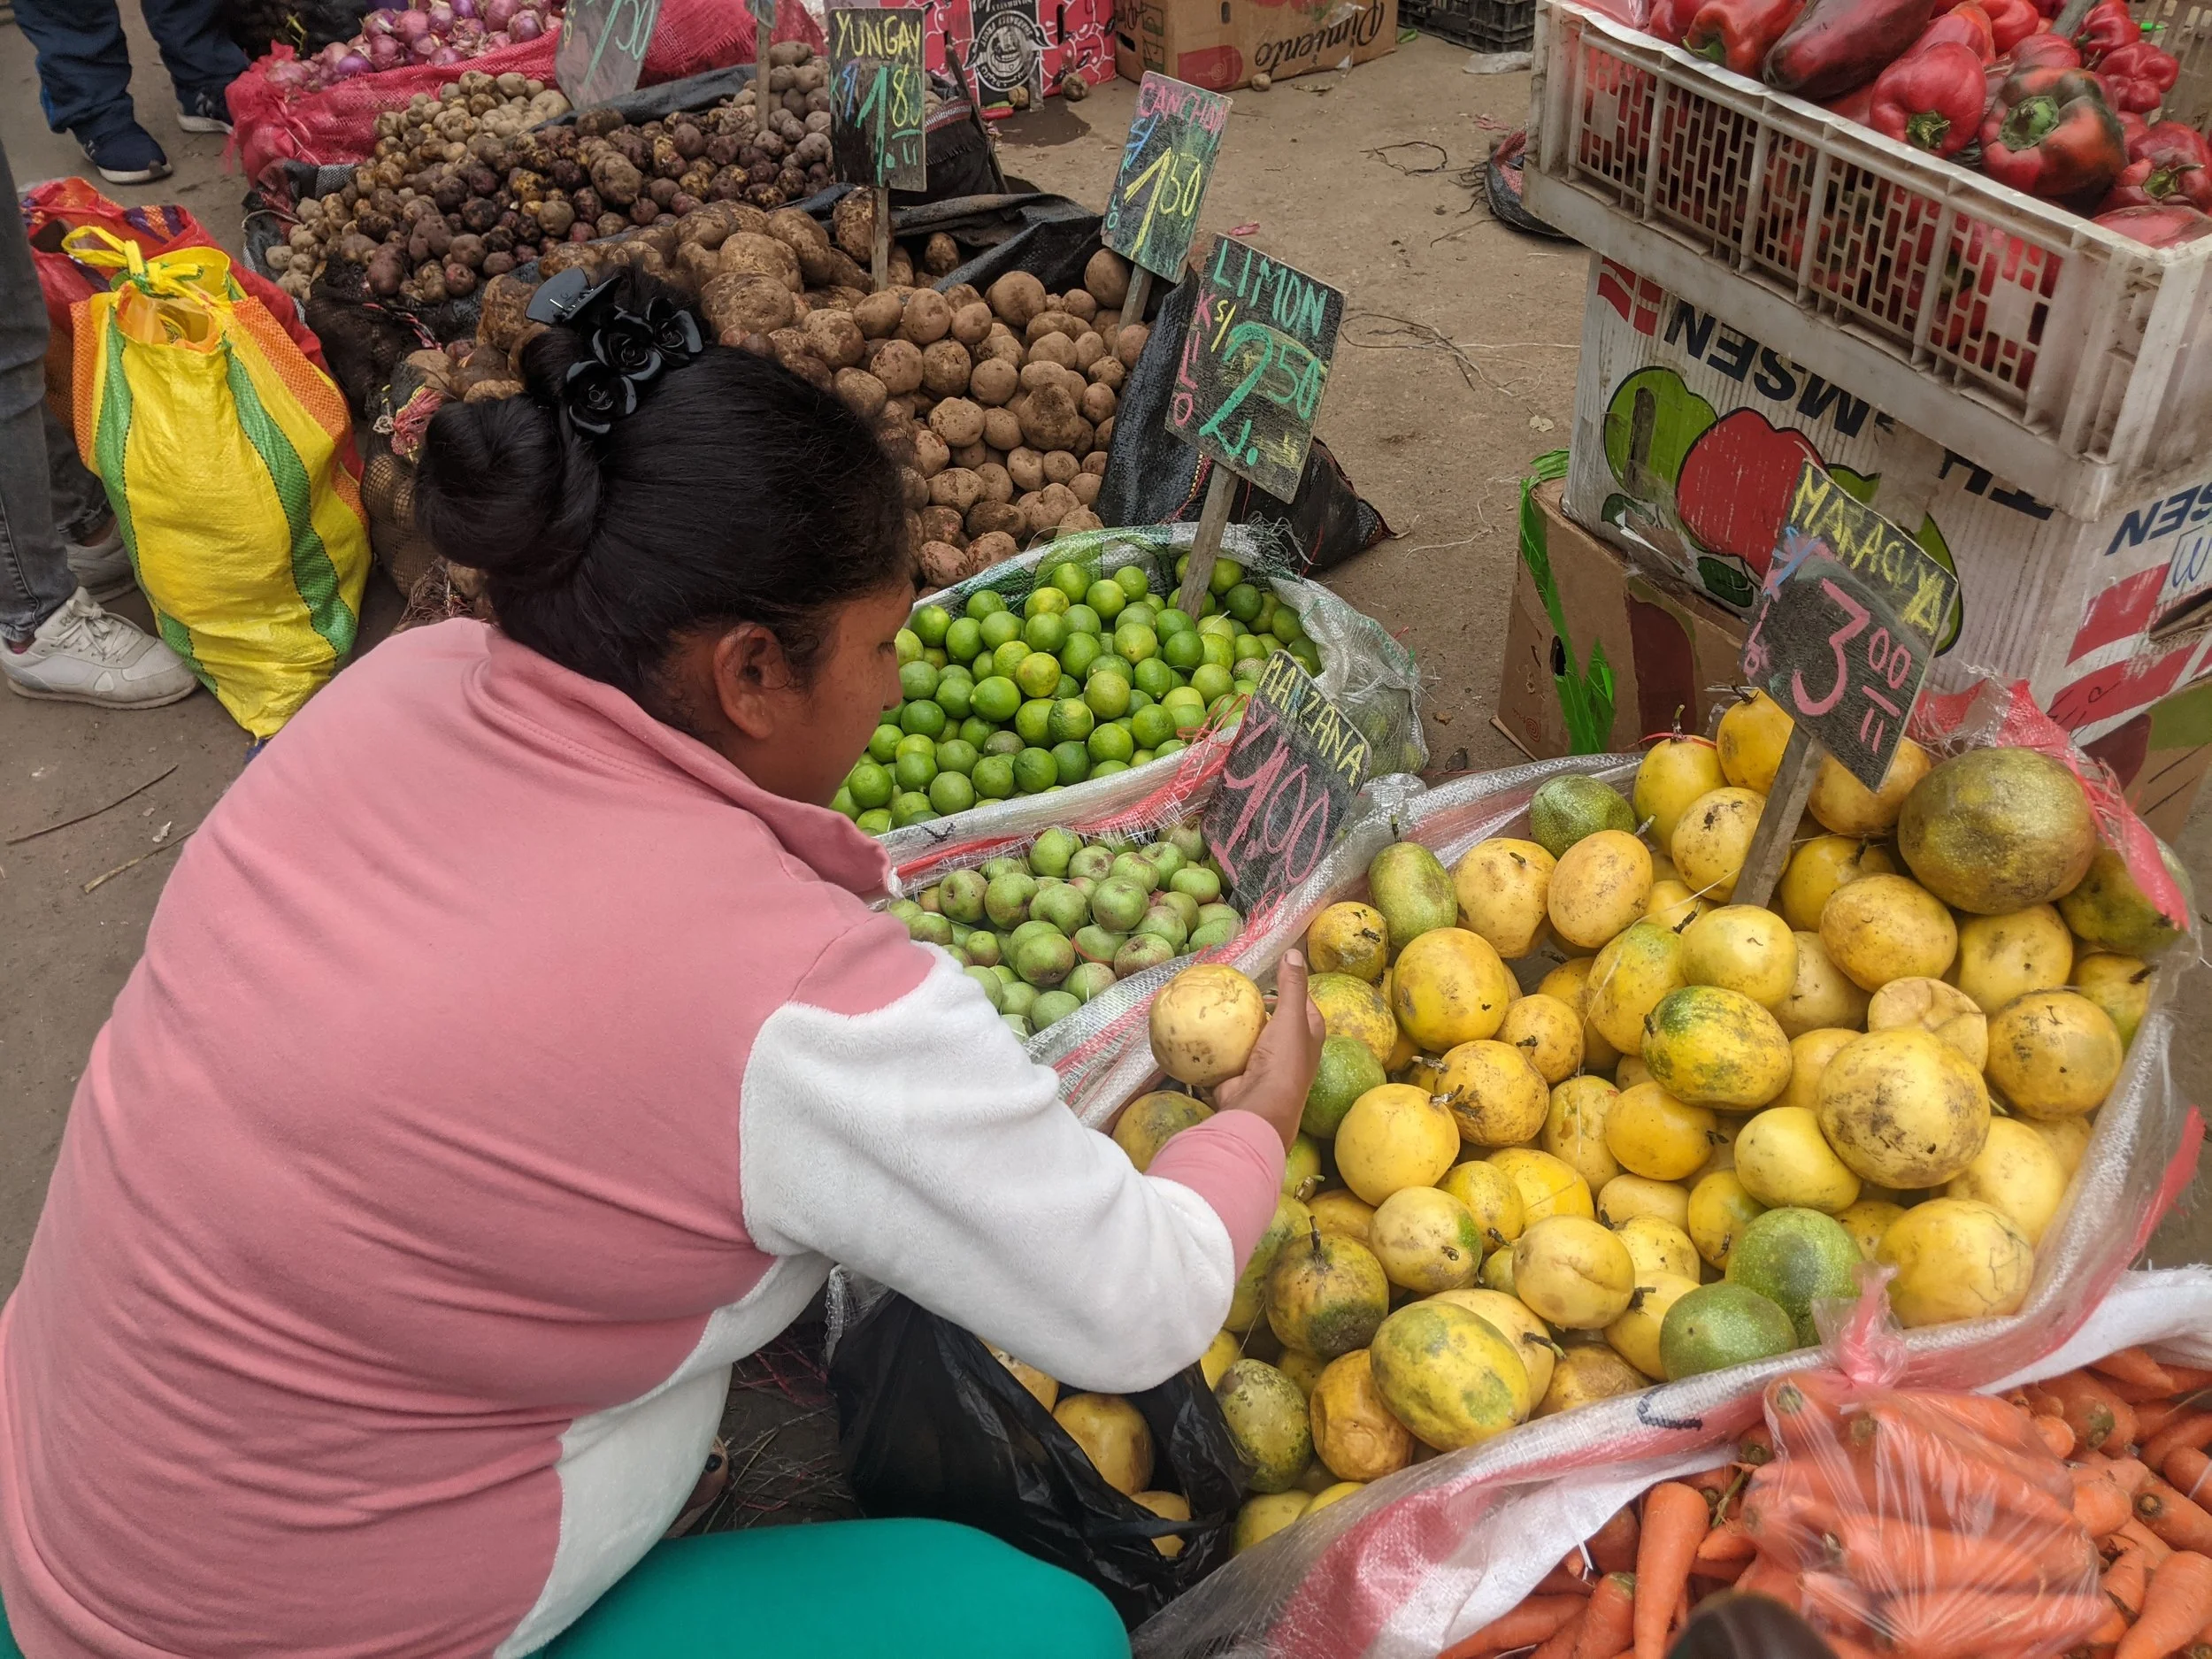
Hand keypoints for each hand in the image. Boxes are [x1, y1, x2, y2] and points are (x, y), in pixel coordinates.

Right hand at [1214, 951, 1326, 1152]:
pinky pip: (1228, 1052)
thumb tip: (1293, 952)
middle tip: (1237, 987)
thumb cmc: (1284, 1060)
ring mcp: (1264, 1064)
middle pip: (1274, 1019)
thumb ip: (1292, 984)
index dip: (1289, 988)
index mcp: (1309, 1036)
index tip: (1269, 975)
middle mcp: (1290, 1050)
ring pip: (1250, 1035)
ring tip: (1217, 1001)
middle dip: (1258, 1005)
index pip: (1303, 1003)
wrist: (1259, 1105)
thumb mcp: (1291, 1015)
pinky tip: (1204, 1025)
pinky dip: (1218, 1041)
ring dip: (1235, 1023)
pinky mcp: (1241, 1073)